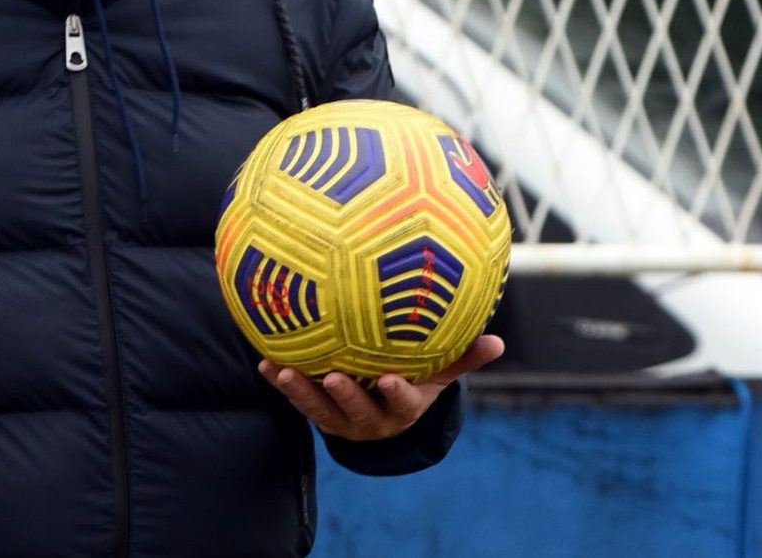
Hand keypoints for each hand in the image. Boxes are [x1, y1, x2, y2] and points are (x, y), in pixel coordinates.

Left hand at [258, 333, 504, 441]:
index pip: (402, 402)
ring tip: (283, 373)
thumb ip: (462, 358)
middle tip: (332, 376)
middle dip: (345, 396)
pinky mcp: (318, 413)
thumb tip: (497, 342)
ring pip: (320, 411)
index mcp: (402, 406)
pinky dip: (281, 384)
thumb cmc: (414, 381)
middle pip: (357, 412)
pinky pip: (297, 399)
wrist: (382, 412)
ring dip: (301, 393)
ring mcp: (342, 420)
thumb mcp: (437, 374)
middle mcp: (372, 418)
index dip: (395, 392)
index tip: (388, 378)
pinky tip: (264, 362)